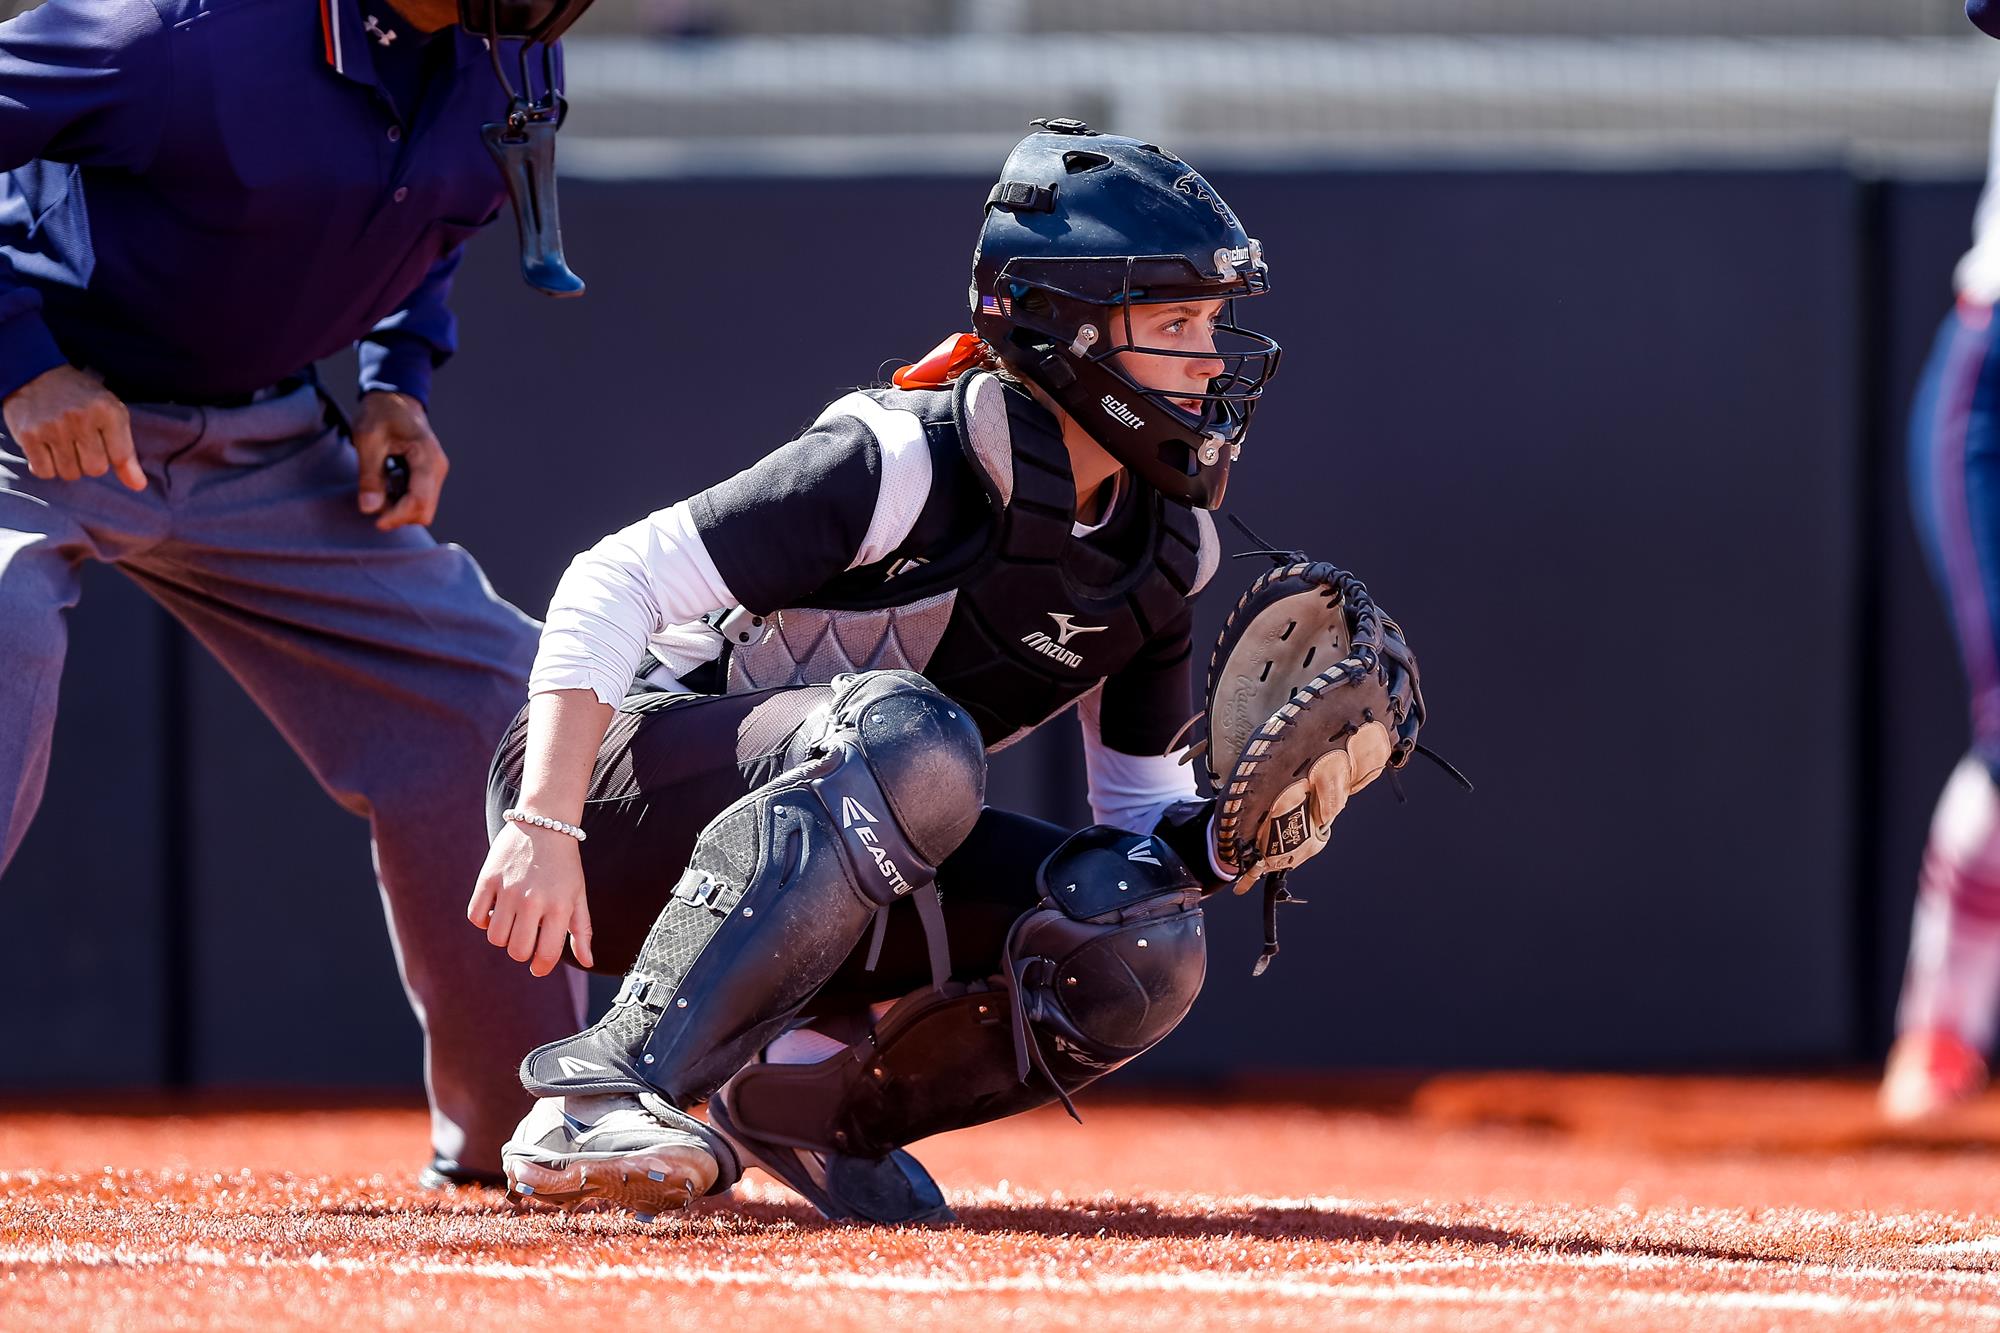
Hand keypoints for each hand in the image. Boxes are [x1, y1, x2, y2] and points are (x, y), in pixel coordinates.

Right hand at [1, 365, 142, 490]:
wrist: (36, 375)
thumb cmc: (81, 399)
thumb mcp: (111, 414)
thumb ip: (126, 452)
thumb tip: (138, 486)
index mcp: (107, 411)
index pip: (120, 456)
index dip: (114, 460)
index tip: (105, 450)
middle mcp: (80, 418)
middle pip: (95, 469)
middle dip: (90, 462)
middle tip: (81, 443)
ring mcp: (53, 427)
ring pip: (70, 473)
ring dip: (68, 465)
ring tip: (63, 444)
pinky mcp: (29, 435)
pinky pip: (44, 472)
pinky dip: (47, 467)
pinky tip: (47, 449)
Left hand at [353, 390, 447, 528]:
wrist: (394, 397)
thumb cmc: (380, 414)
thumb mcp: (368, 441)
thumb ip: (370, 475)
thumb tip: (369, 509)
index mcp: (426, 457)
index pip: (419, 501)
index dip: (397, 516)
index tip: (375, 520)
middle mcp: (438, 468)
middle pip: (425, 510)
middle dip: (399, 515)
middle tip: (373, 502)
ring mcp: (436, 472)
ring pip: (423, 507)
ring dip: (399, 508)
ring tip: (378, 490)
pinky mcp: (430, 474)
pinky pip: (420, 498)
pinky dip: (402, 500)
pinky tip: (386, 485)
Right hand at [466, 821, 594, 975]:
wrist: (545, 823)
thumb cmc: (565, 865)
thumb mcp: (578, 895)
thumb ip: (582, 931)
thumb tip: (587, 962)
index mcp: (559, 907)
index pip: (546, 954)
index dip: (541, 967)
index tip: (538, 966)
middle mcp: (533, 900)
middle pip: (517, 951)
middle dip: (522, 951)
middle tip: (527, 938)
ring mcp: (508, 890)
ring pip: (496, 938)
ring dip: (503, 937)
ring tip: (512, 922)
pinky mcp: (488, 879)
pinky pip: (476, 916)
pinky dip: (483, 920)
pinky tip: (495, 910)